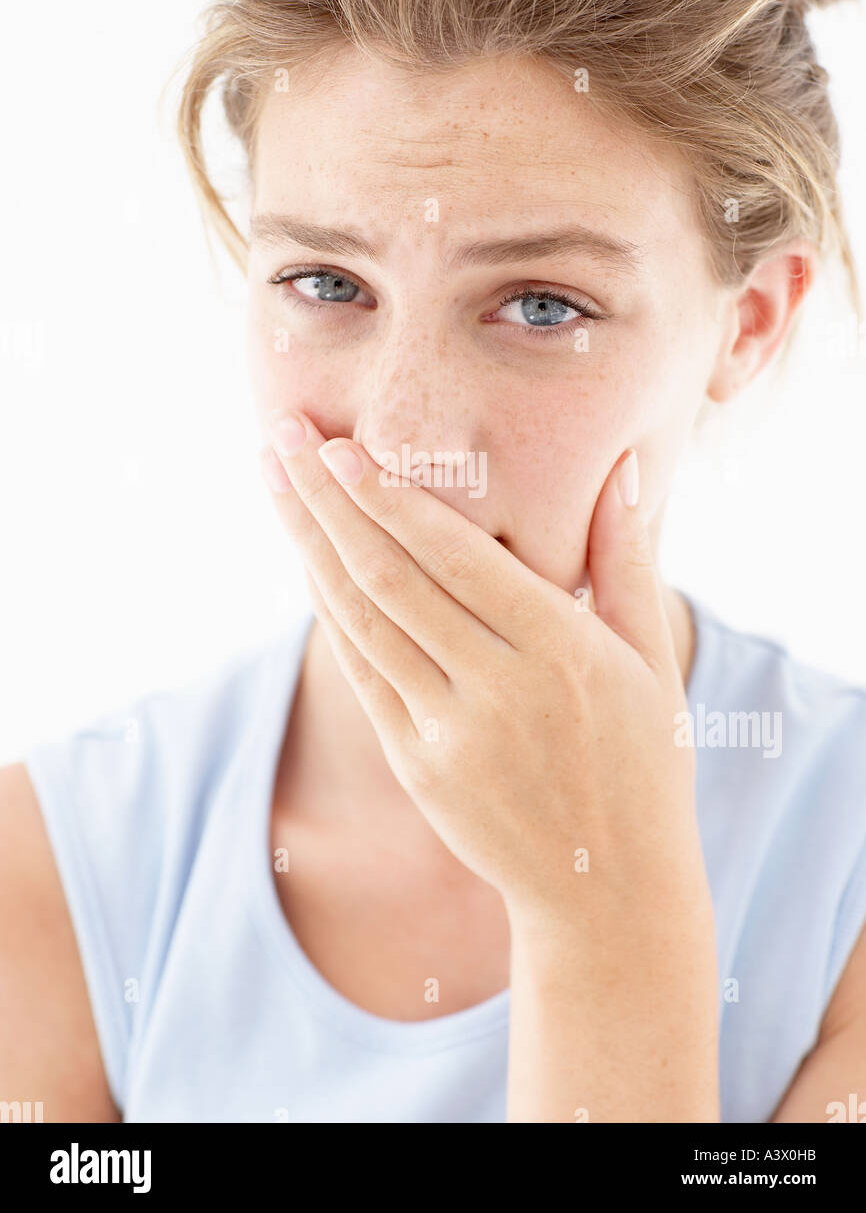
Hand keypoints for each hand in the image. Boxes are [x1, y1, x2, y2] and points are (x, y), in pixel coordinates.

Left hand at [259, 411, 707, 934]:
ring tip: (276, 480)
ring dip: (309, 546)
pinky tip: (307, 561)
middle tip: (285, 434)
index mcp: (562, 652)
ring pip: (360, 622)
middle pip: (389, 577)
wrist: (607, 890)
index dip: (389, 498)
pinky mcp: (416, 766)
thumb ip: (627, 560)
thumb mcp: (651, 659)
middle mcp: (498, 691)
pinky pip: (361, 672)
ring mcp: (448, 734)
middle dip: (327, 501)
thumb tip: (624, 468)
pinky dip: (328, 612)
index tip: (342, 446)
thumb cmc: (644, 761)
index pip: (455, 557)